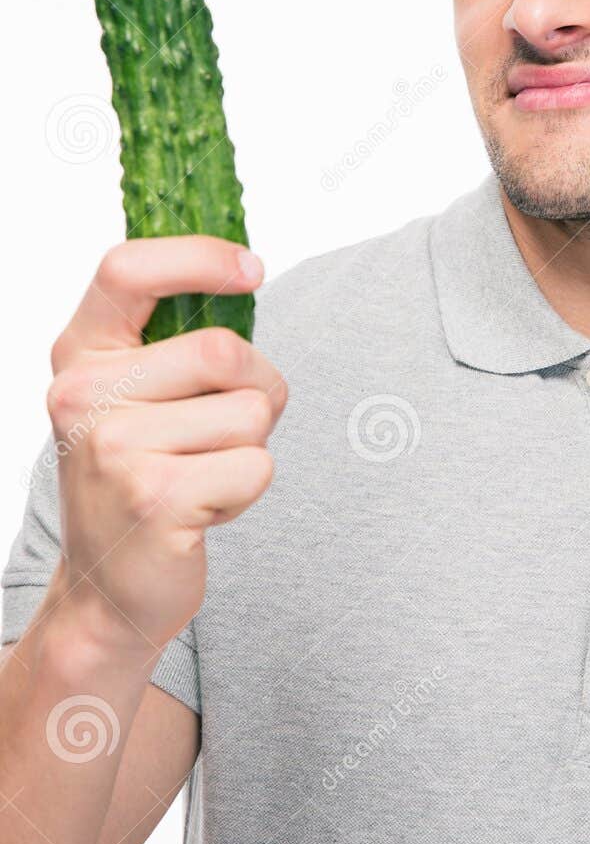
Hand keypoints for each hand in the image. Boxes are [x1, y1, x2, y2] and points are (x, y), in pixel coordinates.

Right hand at [45, 237, 286, 655]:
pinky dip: (247, 489)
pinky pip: (256, 466)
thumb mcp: (131, 396)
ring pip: (251, 412)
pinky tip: (201, 508)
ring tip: (200, 472)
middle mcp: (82, 395)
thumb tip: (243, 266)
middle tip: (228, 426)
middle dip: (257, 387)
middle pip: (224, 351)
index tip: (252, 269)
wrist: (108, 587)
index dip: (200, 257)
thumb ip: (169, 339)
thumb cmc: (139, 475)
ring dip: (249, 446)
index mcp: (79, 354)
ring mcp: (115, 448)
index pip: (128, 270)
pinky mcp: (156, 499)